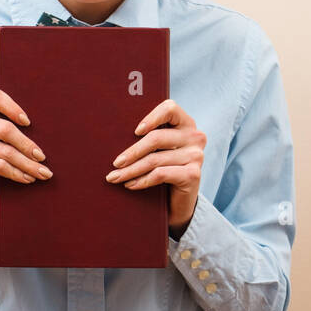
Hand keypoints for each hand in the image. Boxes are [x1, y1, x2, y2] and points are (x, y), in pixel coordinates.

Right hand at [0, 88, 52, 222]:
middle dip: (28, 145)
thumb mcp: (7, 140)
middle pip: (4, 129)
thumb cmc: (1, 158)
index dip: (13, 107)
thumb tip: (47, 129)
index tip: (29, 122)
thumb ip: (17, 129)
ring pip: (5, 151)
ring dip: (28, 164)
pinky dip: (18, 173)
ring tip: (43, 172)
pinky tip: (28, 178)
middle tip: (43, 157)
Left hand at [105, 98, 205, 236]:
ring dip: (131, 170)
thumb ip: (150, 138)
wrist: (179, 202)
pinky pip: (160, 174)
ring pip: (155, 159)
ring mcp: (196, 155)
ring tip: (115, 177)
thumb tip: (117, 134)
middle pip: (157, 138)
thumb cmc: (164, 170)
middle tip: (115, 164)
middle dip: (132, 152)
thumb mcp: (159, 150)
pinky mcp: (193, 174)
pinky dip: (142, 180)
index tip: (135, 131)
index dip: (151, 117)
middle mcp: (195, 137)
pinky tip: (130, 185)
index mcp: (186, 124)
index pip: (170, 109)